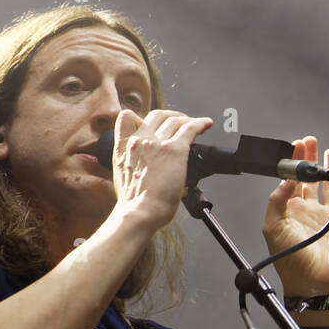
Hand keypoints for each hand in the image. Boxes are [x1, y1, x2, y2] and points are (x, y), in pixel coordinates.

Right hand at [111, 108, 213, 229]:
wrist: (139, 212)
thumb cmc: (134, 203)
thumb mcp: (121, 177)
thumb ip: (132, 164)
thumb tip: (149, 168)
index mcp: (124, 147)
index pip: (128, 118)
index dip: (141, 117)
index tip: (152, 122)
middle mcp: (139, 140)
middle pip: (156, 116)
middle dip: (170, 116)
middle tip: (180, 122)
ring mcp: (157, 143)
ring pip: (175, 121)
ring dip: (187, 119)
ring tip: (196, 123)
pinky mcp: (175, 150)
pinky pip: (190, 128)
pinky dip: (200, 123)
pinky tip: (207, 124)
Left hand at [262, 137, 328, 294]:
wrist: (314, 282)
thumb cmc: (290, 259)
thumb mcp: (273, 227)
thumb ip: (276, 201)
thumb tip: (286, 179)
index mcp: (292, 212)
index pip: (292, 181)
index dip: (293, 163)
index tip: (295, 145)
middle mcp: (312, 211)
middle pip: (311, 179)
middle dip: (310, 160)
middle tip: (310, 141)